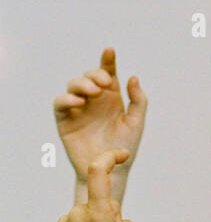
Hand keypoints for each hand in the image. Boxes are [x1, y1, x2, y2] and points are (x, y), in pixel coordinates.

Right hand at [53, 48, 146, 203]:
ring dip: (83, 84)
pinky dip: (68, 99)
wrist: (110, 170)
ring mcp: (78, 108)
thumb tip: (133, 77)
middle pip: (89, 77)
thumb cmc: (124, 148)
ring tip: (94, 92)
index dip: (107, 61)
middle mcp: (94, 100)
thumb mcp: (136, 123)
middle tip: (106, 83)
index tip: (110, 51)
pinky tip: (80, 103)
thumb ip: (138, 101)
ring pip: (74, 86)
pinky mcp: (65, 119)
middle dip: (95, 74)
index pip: (107, 74)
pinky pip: (61, 103)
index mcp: (111, 98)